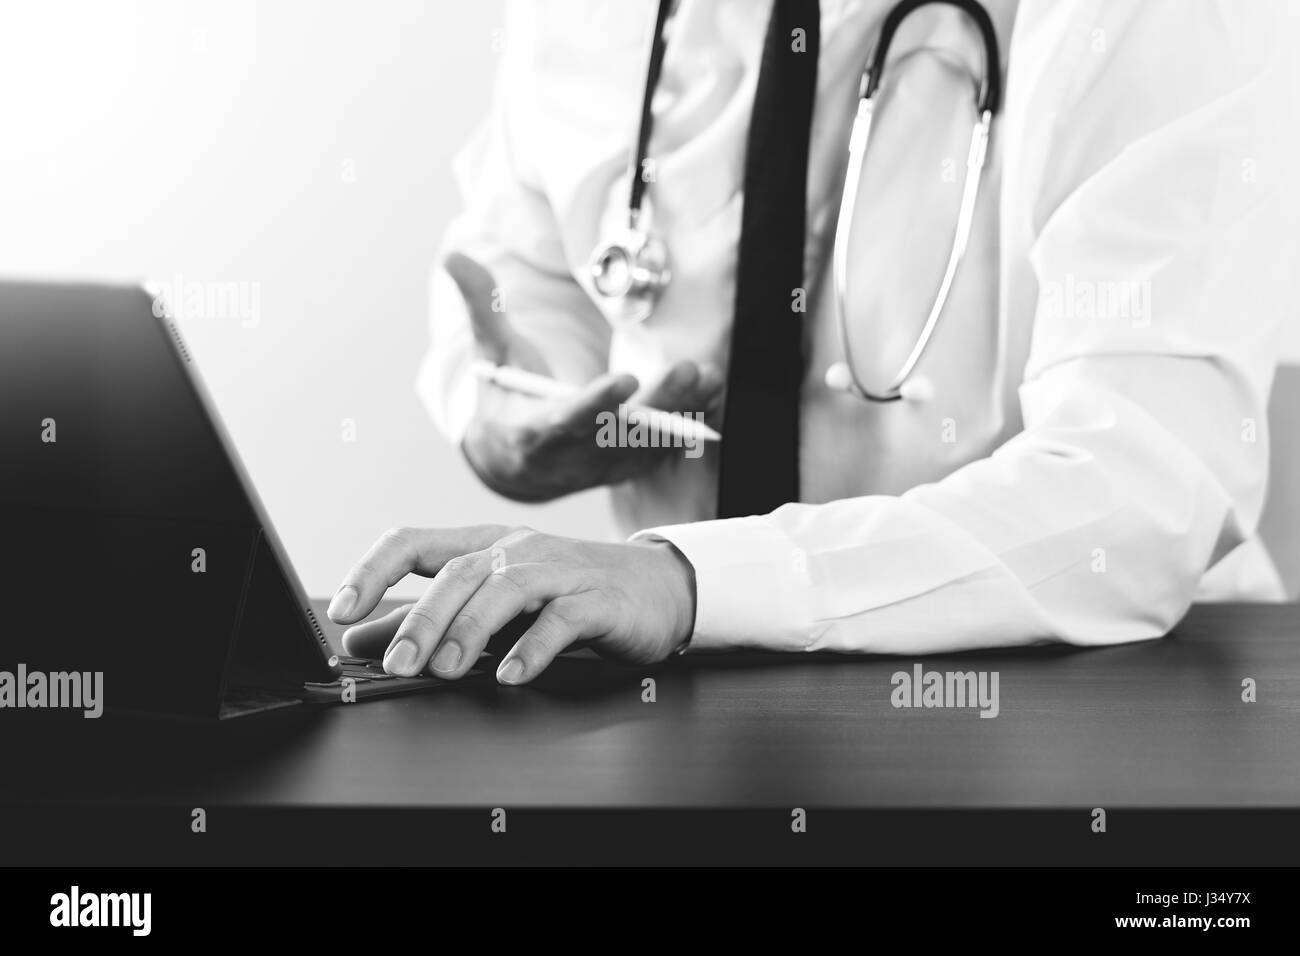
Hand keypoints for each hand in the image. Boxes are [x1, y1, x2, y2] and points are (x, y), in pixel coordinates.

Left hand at [326, 525, 696, 684]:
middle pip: (458, 572)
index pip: (413, 541)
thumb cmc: (566, 595)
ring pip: (505, 588)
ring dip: (469, 630)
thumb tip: (359, 641)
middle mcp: (517, 550)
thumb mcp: (491, 607)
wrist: (657, 589)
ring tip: (446, 671)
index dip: (371, 570)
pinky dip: (533, 647)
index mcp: (483, 547)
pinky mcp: (598, 600)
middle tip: (395, 665)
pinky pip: (562, 620)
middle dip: (420, 619)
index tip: (340, 610)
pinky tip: (511, 676)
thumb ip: (428, 621)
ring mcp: (560, 571)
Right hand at [446, 252, 721, 501]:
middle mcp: (571, 456)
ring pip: (648, 444)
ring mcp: (603, 467)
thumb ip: (480, 306)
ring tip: (709, 377)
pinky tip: (712, 392)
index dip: (595, 404)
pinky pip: (663, 450)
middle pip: (618, 434)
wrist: (515, 463)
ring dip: (681, 413)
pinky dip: (689, 423)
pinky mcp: (627, 468)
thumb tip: (453, 255)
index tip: (625, 381)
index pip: (567, 420)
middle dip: (656, 405)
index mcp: (533, 431)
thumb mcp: (489, 354)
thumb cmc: (507, 397)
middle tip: (686, 370)